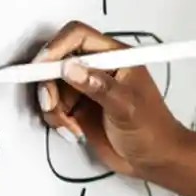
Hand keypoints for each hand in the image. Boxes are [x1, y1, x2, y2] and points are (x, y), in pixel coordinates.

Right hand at [35, 20, 188, 178]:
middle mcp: (98, 68)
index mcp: (115, 56)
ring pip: (52, 85)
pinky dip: (57, 119)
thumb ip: (98, 86)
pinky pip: (53, 106)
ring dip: (53, 106)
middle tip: (51, 104)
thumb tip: (70, 68)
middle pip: (59, 60)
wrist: (153, 159)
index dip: (57, 47)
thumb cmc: (152, 129)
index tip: (42, 67)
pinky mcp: (79, 108)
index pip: (79, 36)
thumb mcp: (126, 106)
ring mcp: (87, 88)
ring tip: (70, 124)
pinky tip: (74, 131)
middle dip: (49, 82)